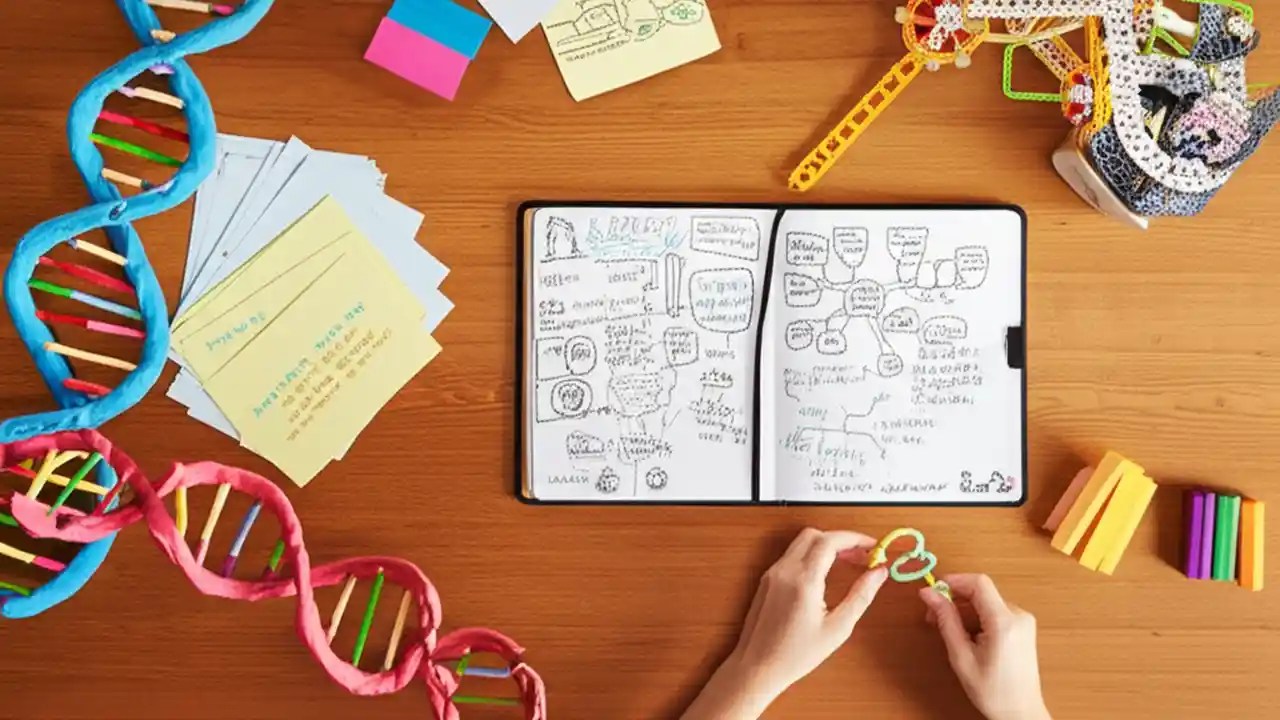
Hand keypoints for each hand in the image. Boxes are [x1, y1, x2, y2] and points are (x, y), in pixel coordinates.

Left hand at [682, 528, 887, 719]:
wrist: (756, 666)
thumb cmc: (794, 655)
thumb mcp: (837, 628)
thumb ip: (860, 596)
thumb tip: (878, 573)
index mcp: (802, 580)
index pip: (830, 541)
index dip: (855, 538)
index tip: (873, 546)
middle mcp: (784, 570)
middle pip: (815, 535)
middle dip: (841, 539)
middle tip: (862, 555)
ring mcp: (772, 573)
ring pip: (802, 542)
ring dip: (825, 545)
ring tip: (847, 562)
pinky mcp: (767, 579)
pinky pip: (791, 555)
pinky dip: (811, 554)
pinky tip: (825, 572)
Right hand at [919, 574, 1050, 719]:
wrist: (1021, 712)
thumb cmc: (992, 691)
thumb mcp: (961, 656)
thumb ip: (945, 620)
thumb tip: (928, 594)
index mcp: (1004, 623)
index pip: (979, 583)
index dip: (953, 580)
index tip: (933, 590)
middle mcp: (1018, 616)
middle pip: (981, 591)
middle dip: (954, 598)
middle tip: (933, 615)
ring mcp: (1024, 621)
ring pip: (987, 600)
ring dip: (965, 608)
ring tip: (949, 629)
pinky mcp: (1023, 626)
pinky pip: (995, 610)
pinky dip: (977, 615)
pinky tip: (967, 634)